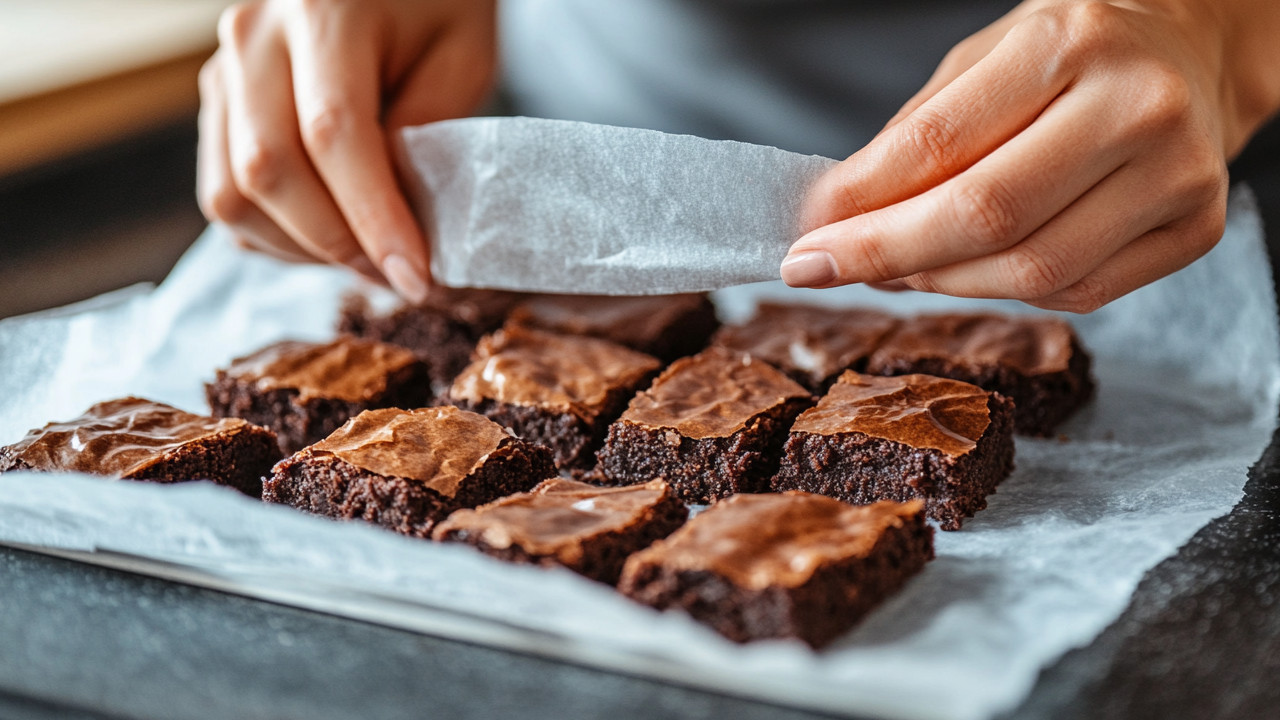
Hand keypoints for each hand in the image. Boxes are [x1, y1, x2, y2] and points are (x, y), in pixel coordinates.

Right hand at [197, 0, 497, 301]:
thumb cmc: (438, 7)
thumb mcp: (462, 59)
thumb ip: (425, 137)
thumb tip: (393, 227)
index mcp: (322, 8)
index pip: (333, 135)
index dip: (372, 219)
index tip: (415, 277)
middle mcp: (253, 35)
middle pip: (269, 170)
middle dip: (336, 244)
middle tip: (399, 275)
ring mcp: (224, 68)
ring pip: (233, 193)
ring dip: (302, 248)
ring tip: (367, 256)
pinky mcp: (218, 102)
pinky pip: (226, 195)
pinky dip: (276, 235)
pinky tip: (331, 233)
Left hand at [784, 0, 1279, 311]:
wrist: (1189, 55)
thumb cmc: (1069, 55)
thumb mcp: (981, 63)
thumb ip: (912, 139)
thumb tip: (837, 220)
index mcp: (1069, 44)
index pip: (938, 145)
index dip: (860, 204)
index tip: (805, 240)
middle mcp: (1136, 106)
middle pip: (985, 217)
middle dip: (885, 256)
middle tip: (824, 271)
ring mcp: (1177, 174)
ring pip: (1029, 270)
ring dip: (939, 283)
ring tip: (893, 271)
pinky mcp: (1194, 230)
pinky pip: (1076, 293)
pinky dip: (1003, 292)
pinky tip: (967, 273)